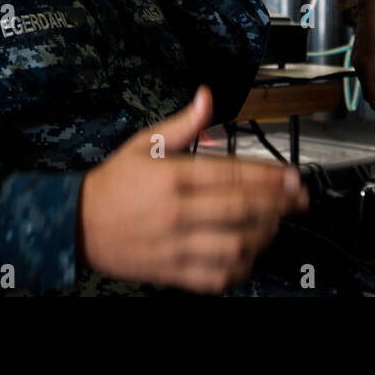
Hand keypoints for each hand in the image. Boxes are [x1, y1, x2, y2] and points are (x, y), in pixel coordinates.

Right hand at [78, 86, 308, 293]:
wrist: (77, 224)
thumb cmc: (113, 184)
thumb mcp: (144, 143)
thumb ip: (183, 124)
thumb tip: (207, 97)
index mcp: (171, 177)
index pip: (231, 174)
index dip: (268, 176)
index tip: (292, 177)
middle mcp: (175, 212)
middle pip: (240, 209)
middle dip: (277, 204)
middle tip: (298, 199)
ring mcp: (174, 245)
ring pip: (233, 245)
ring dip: (262, 236)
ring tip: (275, 224)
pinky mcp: (171, 271)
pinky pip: (214, 277)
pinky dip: (238, 269)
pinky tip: (247, 254)